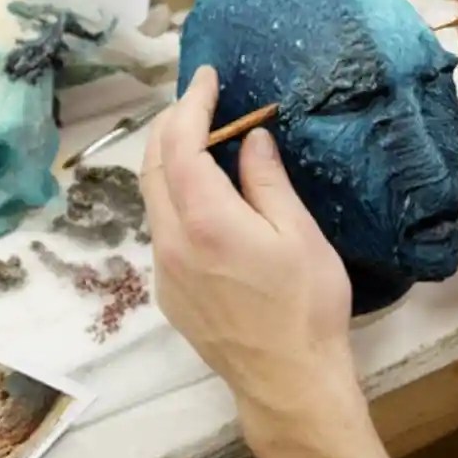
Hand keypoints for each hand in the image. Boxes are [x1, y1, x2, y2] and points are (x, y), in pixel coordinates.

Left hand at [140, 66, 357, 419]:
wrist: (288, 381)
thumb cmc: (306, 308)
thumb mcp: (298, 234)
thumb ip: (267, 180)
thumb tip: (250, 137)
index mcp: (206, 221)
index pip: (180, 144)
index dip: (189, 104)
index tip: (206, 77)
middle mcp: (172, 242)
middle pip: (152, 165)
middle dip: (170, 123)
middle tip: (199, 99)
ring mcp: (164, 269)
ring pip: (151, 196)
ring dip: (169, 158)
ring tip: (201, 137)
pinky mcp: (168, 291)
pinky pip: (160, 226)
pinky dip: (173, 193)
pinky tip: (202, 193)